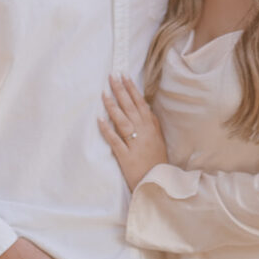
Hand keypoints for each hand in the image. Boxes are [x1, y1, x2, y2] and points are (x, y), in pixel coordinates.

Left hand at [99, 75, 167, 190]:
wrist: (159, 183)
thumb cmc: (157, 161)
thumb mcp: (158, 139)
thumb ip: (151, 124)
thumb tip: (143, 107)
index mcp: (151, 127)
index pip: (140, 103)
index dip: (132, 89)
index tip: (124, 75)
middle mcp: (144, 133)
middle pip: (131, 108)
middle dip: (121, 91)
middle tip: (112, 76)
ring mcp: (135, 144)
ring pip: (122, 121)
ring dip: (113, 106)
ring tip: (104, 93)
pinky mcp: (126, 156)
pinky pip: (115, 141)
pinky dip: (107, 130)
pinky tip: (99, 119)